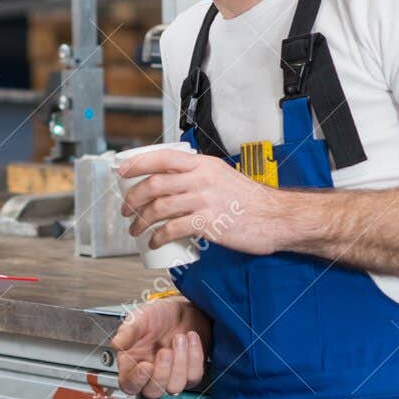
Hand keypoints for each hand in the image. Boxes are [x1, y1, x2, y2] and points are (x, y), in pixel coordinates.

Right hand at [111, 296, 209, 397]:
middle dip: (162, 372)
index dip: (137, 380)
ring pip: (175, 387)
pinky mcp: (189, 374)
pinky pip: (194, 376)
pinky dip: (195, 356)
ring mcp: (171, 376)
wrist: (184, 309)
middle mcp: (150, 374)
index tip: (146, 365)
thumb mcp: (140, 317)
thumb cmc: (159, 315)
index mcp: (132, 363)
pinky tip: (191, 338)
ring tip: (180, 337)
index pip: (129, 385)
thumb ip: (128, 331)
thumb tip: (116, 344)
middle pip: (153, 392)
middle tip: (165, 350)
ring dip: (180, 361)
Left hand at [119, 148, 287, 256]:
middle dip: (133, 198)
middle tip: (126, 210)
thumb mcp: (223, 176)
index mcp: (203, 164)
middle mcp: (202, 179)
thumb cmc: (252, 201)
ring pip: (159, 208)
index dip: (137, 163)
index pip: (163, 157)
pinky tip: (154, 241)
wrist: (277, 217)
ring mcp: (204, 200)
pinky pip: (173, 229)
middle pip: (155, 184)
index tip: (121, 171)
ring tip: (135, 229)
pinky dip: (158, 236)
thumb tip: (175, 181)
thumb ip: (201, 175)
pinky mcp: (208, 223)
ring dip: (141, 220)